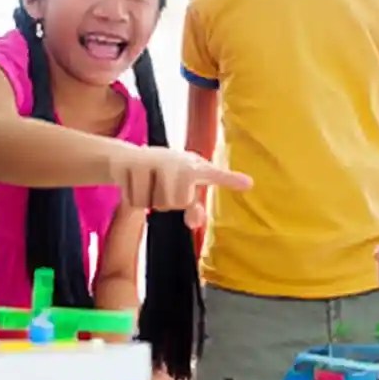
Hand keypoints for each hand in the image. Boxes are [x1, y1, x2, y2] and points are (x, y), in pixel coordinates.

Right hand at [109, 147, 250, 228]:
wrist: (130, 157)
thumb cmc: (164, 174)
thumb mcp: (182, 189)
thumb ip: (193, 208)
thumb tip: (196, 222)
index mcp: (196, 167)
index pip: (214, 174)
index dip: (230, 179)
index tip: (248, 183)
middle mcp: (179, 160)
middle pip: (177, 203)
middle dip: (167, 202)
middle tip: (163, 187)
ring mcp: (157, 159)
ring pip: (156, 203)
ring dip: (150, 200)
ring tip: (150, 183)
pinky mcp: (136, 163)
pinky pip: (137, 200)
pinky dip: (134, 196)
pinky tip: (135, 181)